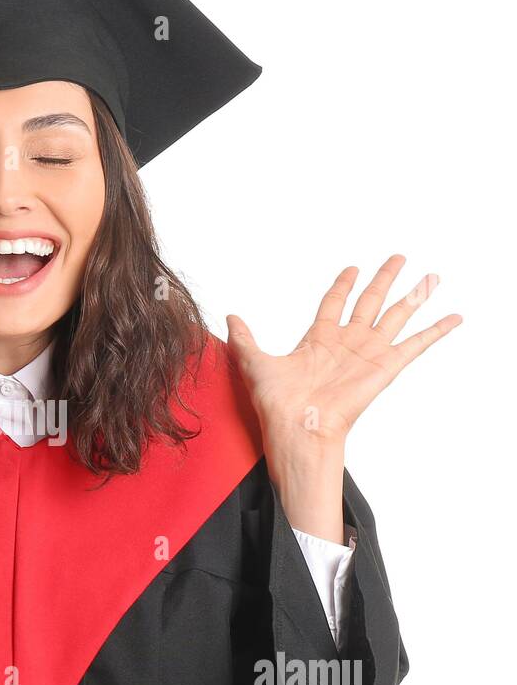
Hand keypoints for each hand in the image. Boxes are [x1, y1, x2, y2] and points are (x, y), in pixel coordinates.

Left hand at [225, 254, 461, 449]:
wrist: (297, 427)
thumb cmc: (276, 402)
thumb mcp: (253, 362)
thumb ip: (245, 339)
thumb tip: (229, 318)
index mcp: (319, 339)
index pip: (335, 302)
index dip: (344, 284)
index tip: (352, 268)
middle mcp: (347, 343)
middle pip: (371, 301)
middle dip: (384, 278)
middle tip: (398, 257)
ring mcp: (369, 353)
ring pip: (397, 315)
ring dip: (415, 295)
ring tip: (432, 276)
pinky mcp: (386, 367)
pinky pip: (417, 344)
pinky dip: (437, 330)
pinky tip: (455, 317)